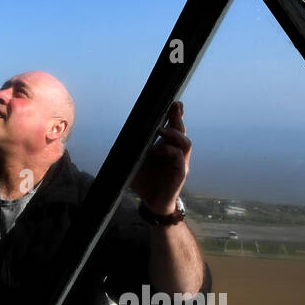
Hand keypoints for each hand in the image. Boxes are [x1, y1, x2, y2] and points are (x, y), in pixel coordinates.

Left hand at [131, 101, 190, 215]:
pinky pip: (179, 160)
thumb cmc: (144, 181)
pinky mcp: (180, 174)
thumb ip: (131, 149)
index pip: (174, 127)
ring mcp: (180, 163)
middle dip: (178, 118)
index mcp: (167, 147)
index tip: (175, 102)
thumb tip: (119, 136)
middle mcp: (176, 153)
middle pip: (182, 131)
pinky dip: (170, 152)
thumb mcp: (134, 162)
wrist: (151, 202)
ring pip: (185, 143)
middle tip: (173, 107)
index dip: (176, 115)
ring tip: (161, 131)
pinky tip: (159, 150)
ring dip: (174, 135)